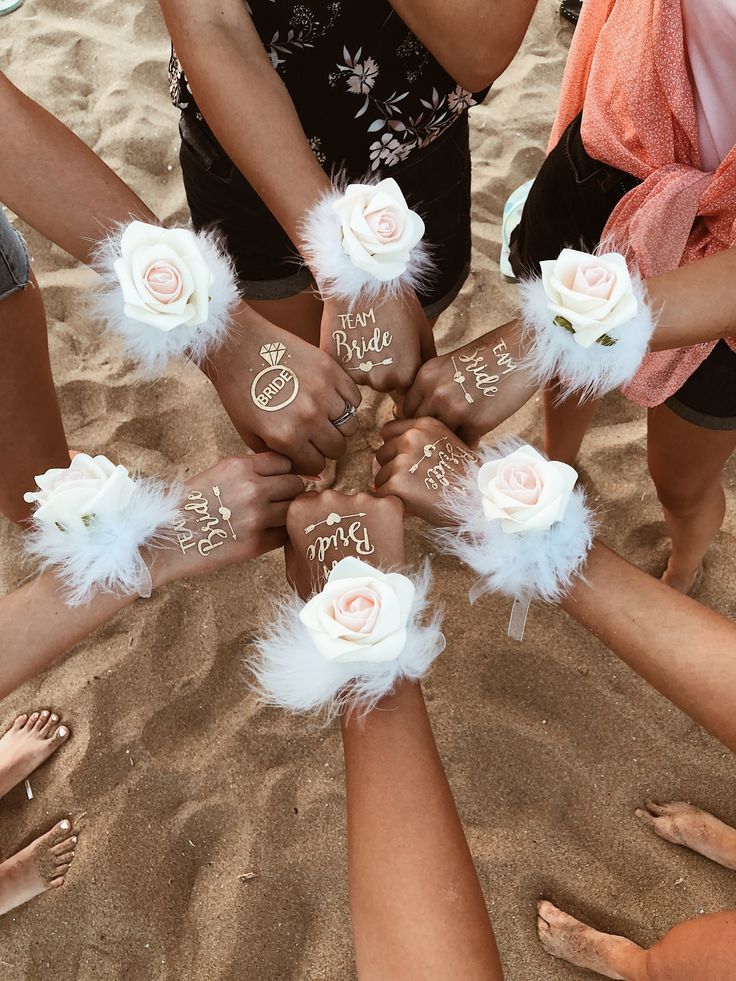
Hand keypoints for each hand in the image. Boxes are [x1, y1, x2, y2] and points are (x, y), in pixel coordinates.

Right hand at [150, 452, 303, 587]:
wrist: (164, 541)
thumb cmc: (185, 507)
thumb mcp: (214, 474)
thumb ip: (247, 471)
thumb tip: (279, 469)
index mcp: (239, 466)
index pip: (284, 461)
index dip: (283, 471)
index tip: (277, 480)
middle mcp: (252, 488)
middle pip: (296, 483)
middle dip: (290, 492)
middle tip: (279, 501)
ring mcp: (257, 517)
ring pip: (294, 509)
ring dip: (287, 514)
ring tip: (272, 519)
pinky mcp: (257, 544)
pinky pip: (285, 535)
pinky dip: (280, 534)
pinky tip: (266, 534)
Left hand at [203, 302, 361, 475]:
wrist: (238, 347)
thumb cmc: (240, 392)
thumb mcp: (250, 434)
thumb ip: (277, 456)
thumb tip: (305, 471)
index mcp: (287, 437)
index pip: (317, 465)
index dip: (311, 461)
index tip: (307, 452)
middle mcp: (309, 418)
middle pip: (338, 448)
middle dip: (327, 447)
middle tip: (317, 436)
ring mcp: (323, 393)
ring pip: (350, 426)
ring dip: (339, 426)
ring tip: (326, 417)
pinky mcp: (331, 370)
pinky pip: (355, 399)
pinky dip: (347, 403)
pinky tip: (331, 399)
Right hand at [284, 490, 405, 598]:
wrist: (359, 601)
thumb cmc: (324, 589)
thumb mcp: (294, 569)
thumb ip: (293, 542)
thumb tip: (297, 532)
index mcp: (300, 509)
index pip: (310, 502)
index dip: (321, 520)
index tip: (329, 536)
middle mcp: (327, 498)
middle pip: (336, 500)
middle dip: (343, 517)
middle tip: (350, 546)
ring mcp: (358, 499)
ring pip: (363, 504)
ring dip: (366, 520)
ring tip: (369, 548)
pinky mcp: (386, 506)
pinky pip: (389, 506)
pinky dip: (389, 521)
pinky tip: (385, 541)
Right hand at [320, 290, 434, 394]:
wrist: (362, 282)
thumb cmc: (397, 303)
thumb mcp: (423, 331)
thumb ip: (427, 360)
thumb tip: (427, 381)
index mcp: (406, 376)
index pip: (406, 387)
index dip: (403, 370)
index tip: (398, 351)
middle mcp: (381, 381)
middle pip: (384, 384)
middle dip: (384, 369)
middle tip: (381, 341)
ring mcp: (357, 375)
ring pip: (363, 377)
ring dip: (364, 365)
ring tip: (365, 337)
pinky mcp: (335, 365)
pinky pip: (342, 369)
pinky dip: (345, 358)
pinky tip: (350, 337)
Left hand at [374, 417, 475, 526]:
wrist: (477, 501)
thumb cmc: (465, 476)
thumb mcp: (448, 442)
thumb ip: (422, 438)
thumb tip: (392, 444)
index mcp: (424, 425)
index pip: (388, 430)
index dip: (393, 447)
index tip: (406, 461)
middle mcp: (412, 438)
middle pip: (381, 452)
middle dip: (390, 467)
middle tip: (412, 481)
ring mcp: (403, 460)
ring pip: (379, 475)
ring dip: (392, 486)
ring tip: (415, 493)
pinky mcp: (398, 483)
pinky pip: (381, 492)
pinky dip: (392, 501)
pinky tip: (410, 504)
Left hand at [402, 319, 537, 443]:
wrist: (523, 350)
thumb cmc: (489, 356)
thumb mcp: (449, 365)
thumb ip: (433, 387)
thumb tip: (420, 416)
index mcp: (425, 375)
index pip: (407, 409)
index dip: (417, 419)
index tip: (429, 423)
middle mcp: (435, 392)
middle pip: (420, 427)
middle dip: (431, 432)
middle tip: (444, 434)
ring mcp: (455, 408)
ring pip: (441, 437)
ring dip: (450, 440)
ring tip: (460, 436)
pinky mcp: (477, 422)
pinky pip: (465, 443)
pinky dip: (470, 442)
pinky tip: (477, 435)